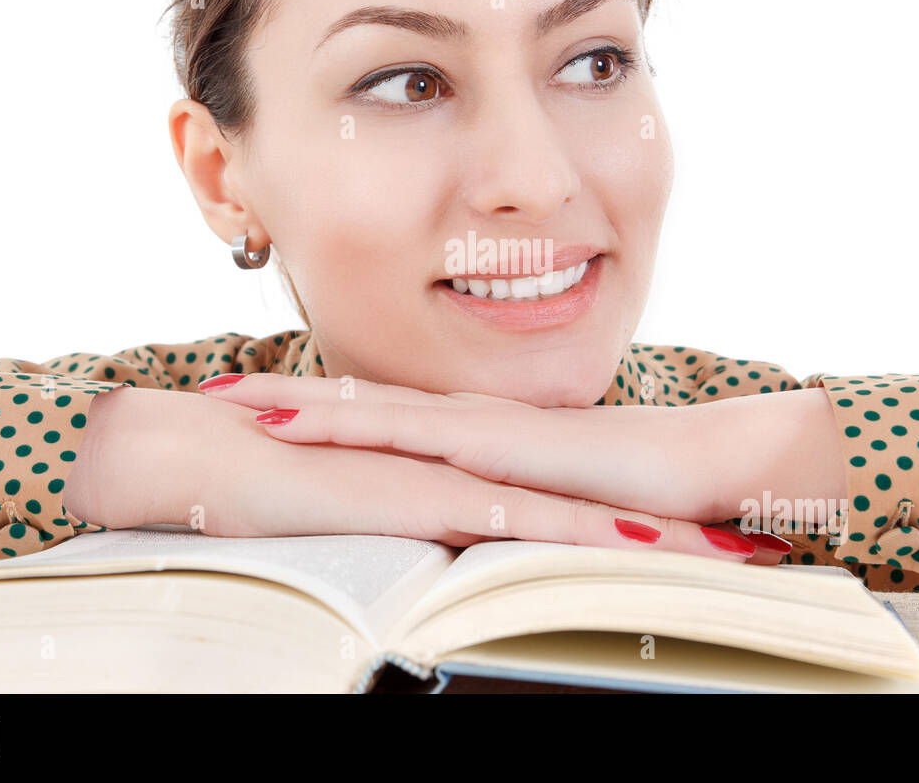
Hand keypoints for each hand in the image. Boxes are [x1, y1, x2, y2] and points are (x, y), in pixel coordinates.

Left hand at [197, 373, 793, 563]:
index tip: (269, 410)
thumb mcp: (558, 505)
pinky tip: (287, 425)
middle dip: (287, 394)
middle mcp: (466, 421)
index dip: (328, 411)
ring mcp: (473, 426)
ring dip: (291, 401)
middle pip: (360, 401)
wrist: (699, 468)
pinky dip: (335, 425)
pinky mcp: (486, 445)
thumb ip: (518, 507)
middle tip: (218, 389)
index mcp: (479, 436)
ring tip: (226, 397)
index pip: (389, 417)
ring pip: (363, 407)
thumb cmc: (639, 489)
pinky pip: (395, 432)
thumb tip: (492, 529)